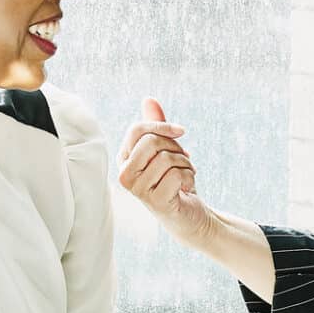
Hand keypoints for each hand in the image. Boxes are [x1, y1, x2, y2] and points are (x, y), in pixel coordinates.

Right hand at [118, 98, 209, 245]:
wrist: (187, 214)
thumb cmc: (173, 180)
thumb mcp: (166, 149)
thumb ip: (157, 126)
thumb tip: (148, 99)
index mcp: (123, 158)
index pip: (137, 129)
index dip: (162, 125)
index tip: (180, 131)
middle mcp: (124, 174)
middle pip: (151, 142)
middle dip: (175, 147)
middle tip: (183, 159)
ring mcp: (137, 190)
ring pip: (166, 158)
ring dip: (185, 164)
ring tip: (184, 175)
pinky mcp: (154, 201)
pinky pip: (177, 175)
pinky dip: (189, 177)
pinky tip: (186, 188)